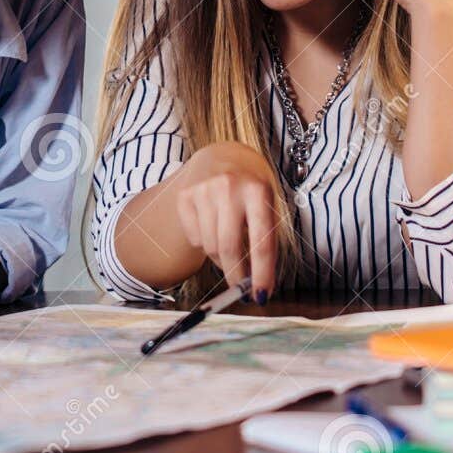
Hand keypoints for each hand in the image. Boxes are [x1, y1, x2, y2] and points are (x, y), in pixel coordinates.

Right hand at [174, 142, 280, 300]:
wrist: (224, 156)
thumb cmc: (252, 189)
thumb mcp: (267, 206)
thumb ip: (264, 240)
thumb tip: (258, 286)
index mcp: (258, 191)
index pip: (261, 243)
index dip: (261, 274)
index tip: (261, 296)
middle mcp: (229, 188)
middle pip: (229, 249)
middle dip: (236, 276)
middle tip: (240, 290)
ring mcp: (203, 190)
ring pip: (210, 247)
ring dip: (221, 257)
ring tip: (229, 246)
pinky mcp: (185, 196)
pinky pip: (195, 238)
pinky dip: (205, 242)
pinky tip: (212, 226)